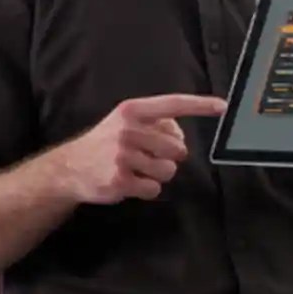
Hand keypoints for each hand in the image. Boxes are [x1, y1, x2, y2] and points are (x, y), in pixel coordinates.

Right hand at [54, 94, 225, 204]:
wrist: (69, 167)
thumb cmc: (105, 142)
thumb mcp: (126, 122)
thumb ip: (155, 123)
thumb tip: (180, 138)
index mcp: (132, 110)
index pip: (173, 104)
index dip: (200, 105)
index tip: (222, 106)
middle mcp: (128, 130)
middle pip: (177, 148)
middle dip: (170, 156)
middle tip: (148, 156)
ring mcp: (123, 156)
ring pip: (168, 171)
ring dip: (158, 174)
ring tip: (137, 170)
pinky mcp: (120, 181)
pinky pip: (154, 189)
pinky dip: (146, 189)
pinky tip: (129, 182)